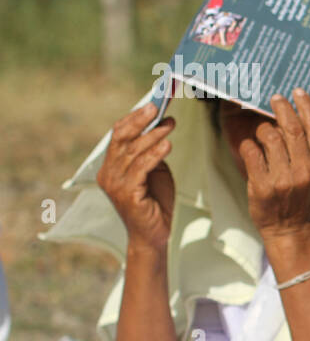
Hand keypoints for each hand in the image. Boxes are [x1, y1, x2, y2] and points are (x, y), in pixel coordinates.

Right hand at [97, 105, 176, 253]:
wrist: (154, 235)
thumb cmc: (155, 203)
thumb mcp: (153, 171)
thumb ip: (150, 153)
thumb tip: (159, 127)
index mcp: (111, 166)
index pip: (118, 135)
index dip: (134, 118)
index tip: (152, 105)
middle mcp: (108, 173)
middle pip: (121, 138)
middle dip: (140, 120)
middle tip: (157, 108)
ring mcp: (115, 184)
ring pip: (133, 151)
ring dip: (153, 135)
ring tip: (170, 124)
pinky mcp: (127, 194)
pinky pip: (141, 168)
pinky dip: (155, 154)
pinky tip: (167, 144)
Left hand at [239, 89, 309, 245]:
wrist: (293, 232)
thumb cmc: (306, 200)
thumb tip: (308, 117)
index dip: (306, 106)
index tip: (298, 92)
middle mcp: (304, 171)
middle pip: (291, 128)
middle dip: (282, 108)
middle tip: (275, 98)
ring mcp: (283, 179)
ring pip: (269, 137)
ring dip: (263, 129)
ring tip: (263, 131)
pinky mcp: (263, 186)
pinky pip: (251, 153)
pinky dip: (249, 145)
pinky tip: (251, 147)